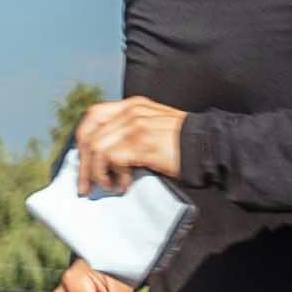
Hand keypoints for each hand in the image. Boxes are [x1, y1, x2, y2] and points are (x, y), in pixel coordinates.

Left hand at [73, 95, 192, 192]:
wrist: (209, 146)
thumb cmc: (184, 144)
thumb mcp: (154, 128)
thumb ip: (131, 133)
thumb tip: (106, 157)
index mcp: (134, 105)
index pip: (94, 115)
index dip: (83, 139)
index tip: (83, 162)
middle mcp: (131, 111)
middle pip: (90, 133)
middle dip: (83, 164)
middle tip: (84, 186)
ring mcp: (136, 126)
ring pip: (96, 147)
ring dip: (96, 173)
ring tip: (109, 185)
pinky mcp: (142, 143)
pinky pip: (111, 158)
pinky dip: (112, 175)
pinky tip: (124, 184)